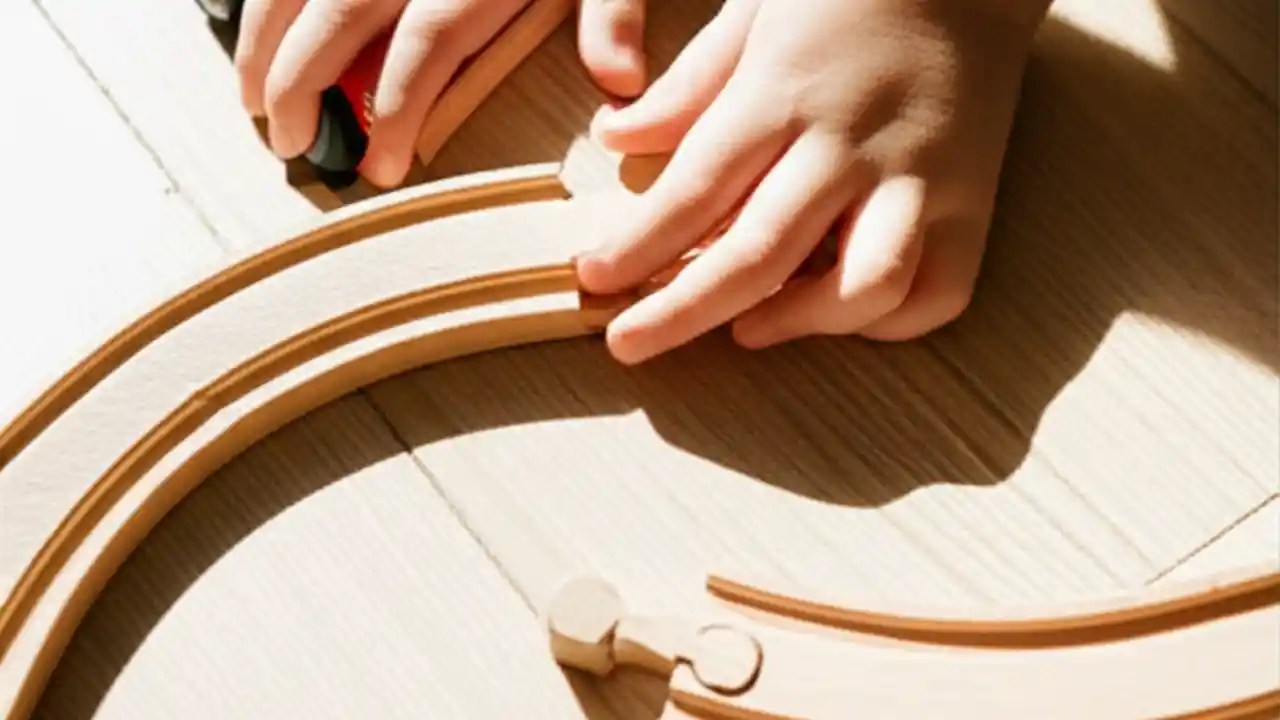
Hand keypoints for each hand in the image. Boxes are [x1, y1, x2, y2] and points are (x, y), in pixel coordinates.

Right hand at [234, 0, 648, 186]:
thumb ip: (610, 12)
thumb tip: (619, 84)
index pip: (423, 52)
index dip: (395, 115)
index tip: (380, 170)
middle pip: (336, 20)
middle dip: (300, 88)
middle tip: (288, 145)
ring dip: (261, 40)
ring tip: (250, 98)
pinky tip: (245, 18)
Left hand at [576, 0, 1051, 363]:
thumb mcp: (757, 7)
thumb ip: (688, 84)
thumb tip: (614, 138)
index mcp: (785, 90)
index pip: (695, 190)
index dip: (637, 246)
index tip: (592, 278)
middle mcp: (851, 143)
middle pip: (757, 255)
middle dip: (680, 313)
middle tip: (627, 344)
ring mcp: (919, 178)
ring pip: (860, 288)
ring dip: (794, 325)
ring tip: (746, 330)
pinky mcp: (973, 203)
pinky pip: (938, 293)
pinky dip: (884, 323)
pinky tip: (837, 313)